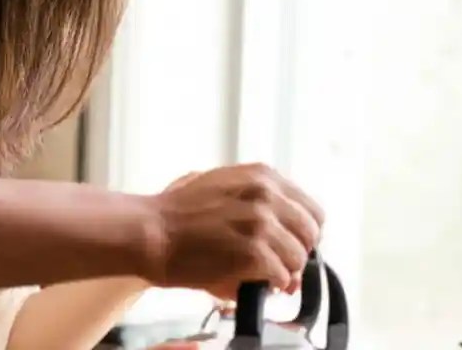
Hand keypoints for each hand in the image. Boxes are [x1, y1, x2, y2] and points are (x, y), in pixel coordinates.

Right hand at [144, 163, 323, 299]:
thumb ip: (259, 205)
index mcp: (262, 176)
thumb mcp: (222, 188)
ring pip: (298, 259)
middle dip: (296, 253)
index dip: (302, 233)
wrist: (149, 231)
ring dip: (282, 271)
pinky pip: (281, 276)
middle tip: (274, 264)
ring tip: (259, 274)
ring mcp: (261, 223)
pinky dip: (270, 284)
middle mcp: (266, 194)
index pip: (312, 210)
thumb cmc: (177, 214)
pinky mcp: (254, 251)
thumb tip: (287, 237)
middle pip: (310, 235)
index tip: (287, 244)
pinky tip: (251, 281)